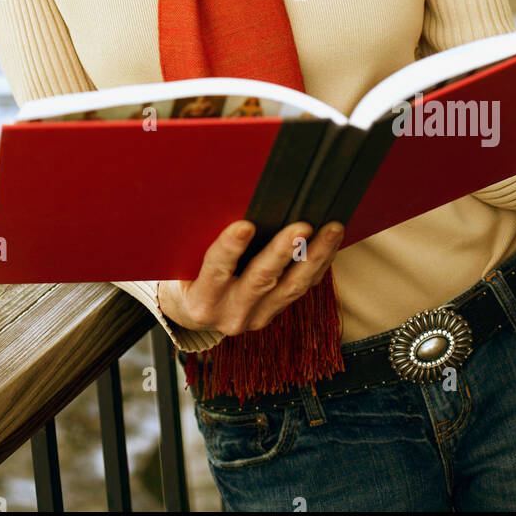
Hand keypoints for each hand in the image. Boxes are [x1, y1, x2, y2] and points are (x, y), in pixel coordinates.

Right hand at [157, 218, 343, 336]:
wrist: (193, 310)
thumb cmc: (185, 273)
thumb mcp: (184, 260)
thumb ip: (201, 238)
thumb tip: (224, 198)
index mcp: (202, 301)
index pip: (216, 271)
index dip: (230, 248)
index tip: (245, 225)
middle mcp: (230, 315)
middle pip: (261, 280)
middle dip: (283, 250)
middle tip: (302, 226)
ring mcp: (257, 317)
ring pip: (292, 286)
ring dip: (315, 255)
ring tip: (331, 228)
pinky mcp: (275, 313)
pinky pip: (302, 288)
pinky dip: (319, 263)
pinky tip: (331, 241)